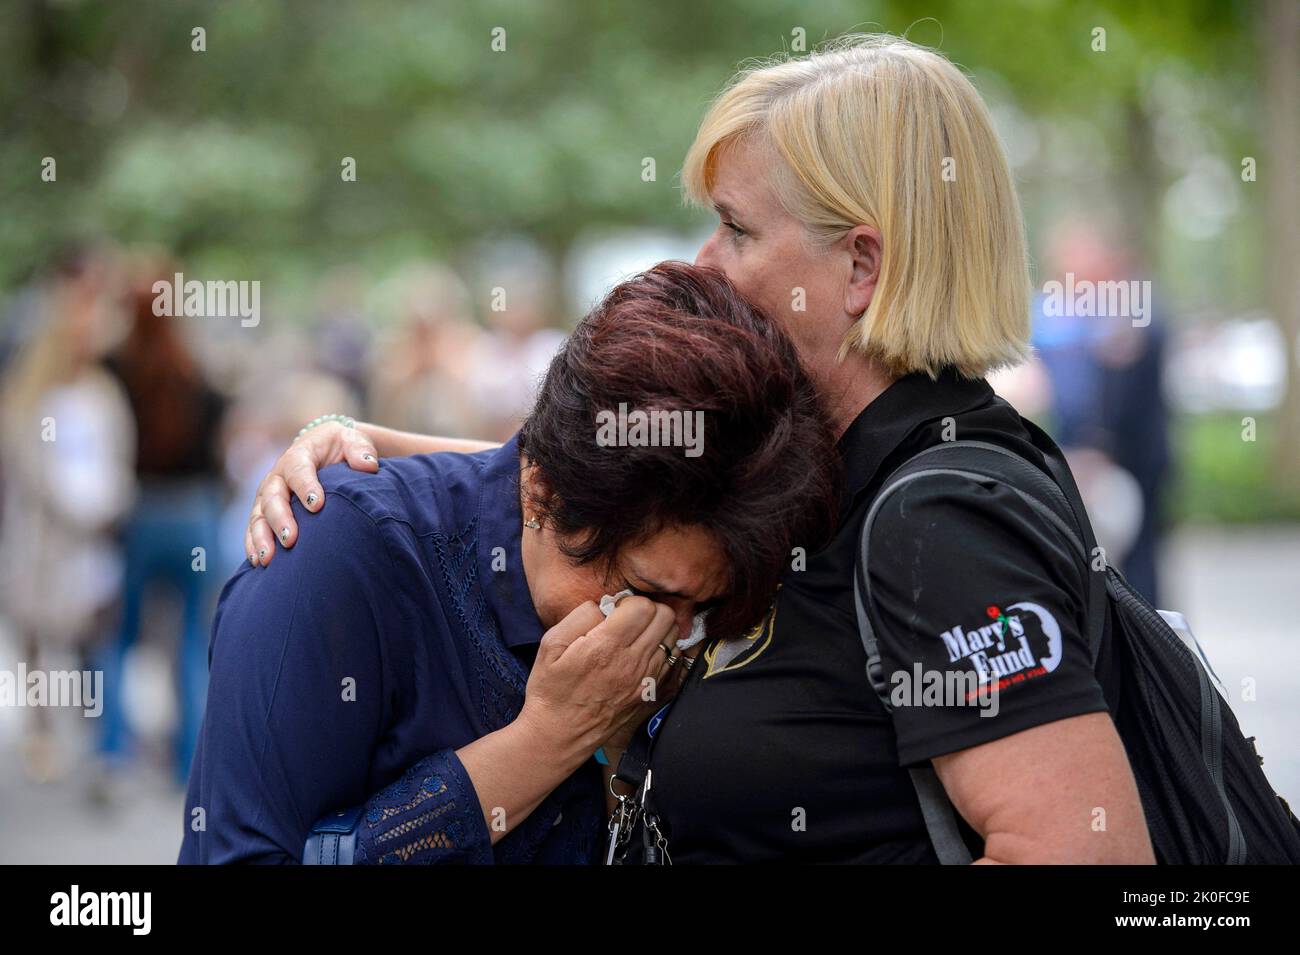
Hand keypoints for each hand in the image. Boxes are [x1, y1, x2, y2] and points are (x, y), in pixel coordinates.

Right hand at [245, 421, 378, 565]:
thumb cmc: (340, 447)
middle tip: (290, 540)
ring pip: (259, 516)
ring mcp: (269, 495)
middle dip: (280, 519)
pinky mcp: (264, 511)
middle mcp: (278, 476)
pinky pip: (254, 528)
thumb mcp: (351, 441)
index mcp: (299, 456)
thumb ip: (359, 449)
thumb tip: (369, 465)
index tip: (317, 506)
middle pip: (273, 497)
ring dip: (261, 537)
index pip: (298, 470)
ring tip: (268, 559)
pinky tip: (258, 563)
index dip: (306, 487)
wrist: (324, 450)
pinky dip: (253, 544)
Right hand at [518, 597, 679, 762]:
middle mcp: (632, 663)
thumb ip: (580, 616)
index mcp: (606, 647)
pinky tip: (642, 654)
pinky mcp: (651, 695)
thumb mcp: (550, 645)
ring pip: (673, 638)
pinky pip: (673, 661)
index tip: (616, 610)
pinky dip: (663, 651)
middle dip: (648, 610)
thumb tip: (605, 605)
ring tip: (636, 636)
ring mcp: (646, 681)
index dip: (630, 601)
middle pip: (665, 618)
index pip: (644, 606)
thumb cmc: (551, 690)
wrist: (558, 736)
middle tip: (629, 619)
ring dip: (657, 630)